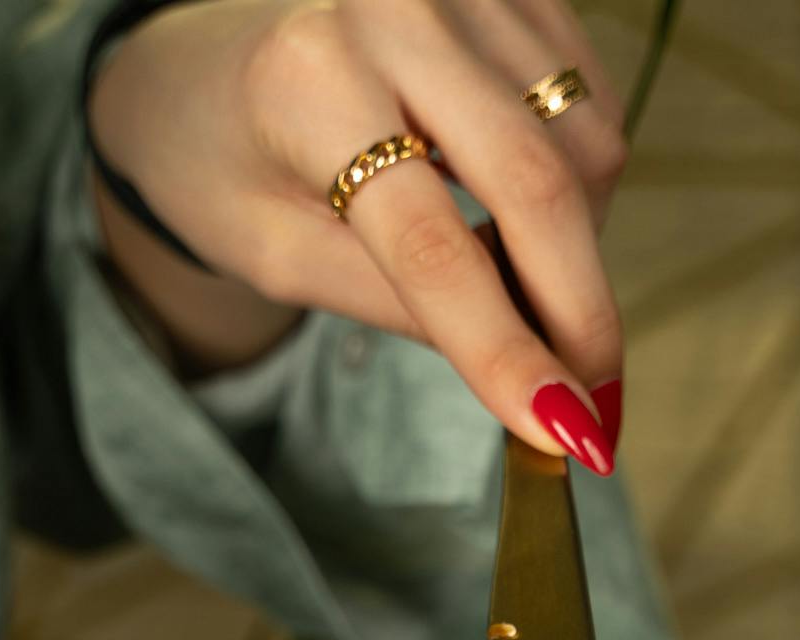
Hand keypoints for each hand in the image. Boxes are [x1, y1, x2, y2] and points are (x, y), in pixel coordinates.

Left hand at [89, 0, 625, 466]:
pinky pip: (591, 104)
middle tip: (598, 413)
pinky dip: (576, 182)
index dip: (505, 351)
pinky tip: (521, 212)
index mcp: (310, 83)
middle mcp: (393, 7)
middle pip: (538, 185)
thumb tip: (532, 366)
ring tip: (524, 290)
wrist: (201, 57)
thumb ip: (399, 304)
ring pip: (586, 146)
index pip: (434, 249)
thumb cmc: (224, 163)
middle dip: (581, 315)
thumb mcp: (280, 257)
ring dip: (577, 247)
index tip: (567, 436)